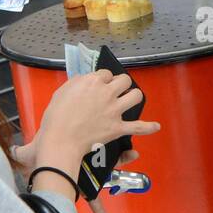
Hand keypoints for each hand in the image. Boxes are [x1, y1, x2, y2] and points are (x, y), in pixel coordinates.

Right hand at [33, 70, 159, 167]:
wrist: (61, 140)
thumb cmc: (56, 116)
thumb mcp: (62, 91)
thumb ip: (77, 83)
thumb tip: (87, 81)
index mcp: (92, 82)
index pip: (106, 73)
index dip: (103, 79)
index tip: (99, 85)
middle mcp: (107, 93)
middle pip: (124, 80)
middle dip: (120, 84)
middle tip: (115, 90)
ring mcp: (115, 110)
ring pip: (135, 96)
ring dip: (133, 97)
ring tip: (128, 100)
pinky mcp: (118, 127)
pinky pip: (138, 127)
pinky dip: (148, 127)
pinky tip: (155, 126)